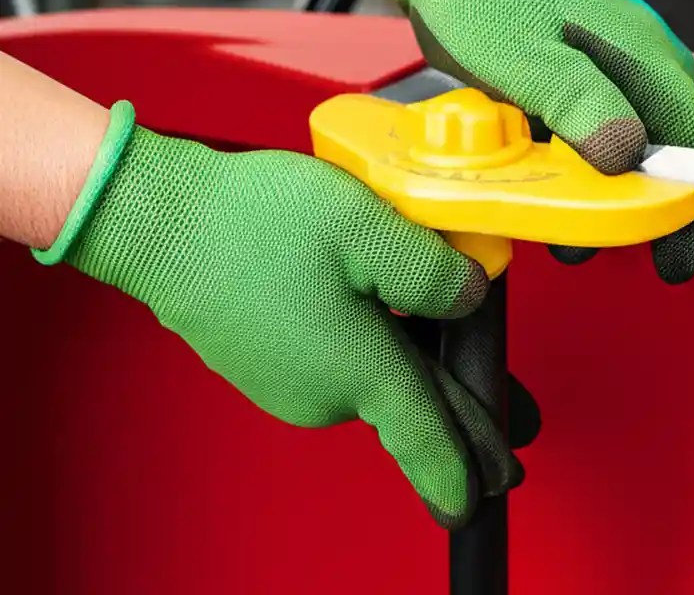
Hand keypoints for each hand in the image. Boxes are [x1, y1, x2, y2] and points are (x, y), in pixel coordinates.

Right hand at [62, 105, 533, 528]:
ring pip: (377, 373)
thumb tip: (470, 298)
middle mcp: (324, 394)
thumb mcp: (371, 230)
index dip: (463, 467)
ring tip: (455, 331)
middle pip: (412, 404)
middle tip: (513, 426)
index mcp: (360, 373)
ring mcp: (291, 382)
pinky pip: (341, 358)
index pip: (427, 439)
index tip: (481, 497)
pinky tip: (385, 304)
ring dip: (418, 358)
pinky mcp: (269, 361)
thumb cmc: (255, 223)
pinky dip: (375, 341)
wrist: (157, 219)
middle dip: (464, 411)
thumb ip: (436, 273)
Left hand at [332, 0, 693, 282]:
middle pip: (670, 143)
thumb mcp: (519, 52)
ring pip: (633, 139)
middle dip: (651, 205)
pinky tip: (555, 185)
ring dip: (611, 190)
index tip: (675, 253)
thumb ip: (576, 99)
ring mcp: (609, 60)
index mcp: (638, 48)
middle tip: (625, 251)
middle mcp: (636, 54)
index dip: (691, 202)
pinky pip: (598, 127)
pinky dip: (583, 165)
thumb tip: (629, 154)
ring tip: (577, 232)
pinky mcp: (579, 70)